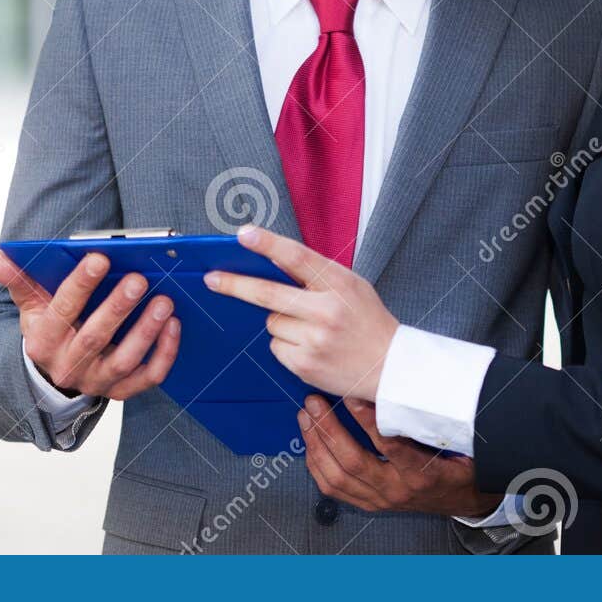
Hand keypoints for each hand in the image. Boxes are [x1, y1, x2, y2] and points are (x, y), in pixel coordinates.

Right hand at [0, 248, 179, 400]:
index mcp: (42, 340)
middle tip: (138, 279)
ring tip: (165, 302)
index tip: (99, 257)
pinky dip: (164, 355)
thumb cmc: (49, 327)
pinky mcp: (121, 390)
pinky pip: (146, 378)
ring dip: (145, 332)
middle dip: (117, 308)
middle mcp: (68, 365)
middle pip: (94, 337)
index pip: (60, 311)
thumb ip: (15, 277)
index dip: (80, 285)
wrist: (53, 374)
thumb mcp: (30, 304)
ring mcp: (96, 381)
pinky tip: (174, 327)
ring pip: (123, 360)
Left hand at [203, 225, 396, 399]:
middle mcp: (326, 312)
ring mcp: (314, 341)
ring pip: (271, 322)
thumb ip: (317, 274)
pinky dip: (285, 345)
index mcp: (339, 284)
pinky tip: (309, 347)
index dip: (268, 243)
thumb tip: (271, 259)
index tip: (244, 234)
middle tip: (211, 279)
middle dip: (235, 285)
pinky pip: (275, 347)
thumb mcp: (351, 286)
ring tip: (311, 330)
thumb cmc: (367, 320)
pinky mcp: (305, 365)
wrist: (390, 366)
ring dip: (280, 322)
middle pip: (268, 294)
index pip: (297, 258)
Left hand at [297, 395, 501, 517]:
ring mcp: (379, 500)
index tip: (352, 395)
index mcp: (422, 473)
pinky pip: (333, 489)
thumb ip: (429, 421)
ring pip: (336, 477)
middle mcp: (397, 490)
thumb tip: (403, 386)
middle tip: (314, 402)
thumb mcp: (456, 443)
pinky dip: (317, 465)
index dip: (368, 420)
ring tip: (306, 418)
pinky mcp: (368, 505)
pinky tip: (310, 443)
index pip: (390, 446)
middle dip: (328, 429)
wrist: (463, 500)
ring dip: (317, 445)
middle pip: (353, 462)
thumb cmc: (459, 466)